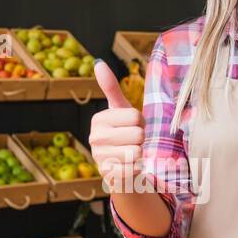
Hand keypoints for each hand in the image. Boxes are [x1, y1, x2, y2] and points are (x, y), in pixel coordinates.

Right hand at [90, 63, 144, 193]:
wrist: (120, 168)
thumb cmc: (123, 135)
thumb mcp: (119, 110)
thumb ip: (110, 87)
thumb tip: (98, 62)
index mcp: (98, 120)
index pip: (136, 116)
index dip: (141, 123)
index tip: (133, 127)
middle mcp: (95, 138)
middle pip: (138, 134)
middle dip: (142, 139)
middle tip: (134, 142)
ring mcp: (100, 158)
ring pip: (136, 152)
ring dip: (140, 154)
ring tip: (131, 154)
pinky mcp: (108, 175)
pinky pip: (133, 168)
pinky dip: (138, 168)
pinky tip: (130, 166)